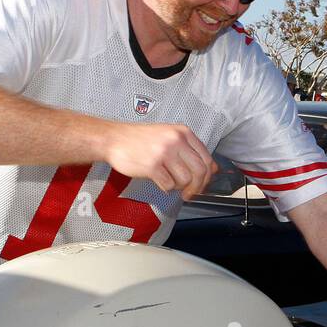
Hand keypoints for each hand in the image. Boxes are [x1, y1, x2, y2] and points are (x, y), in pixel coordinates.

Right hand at [104, 122, 219, 200]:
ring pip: (185, 180)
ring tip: (169, 182)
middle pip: (200, 171)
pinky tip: (158, 181)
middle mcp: (176, 140)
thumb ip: (190, 150)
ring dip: (179, 187)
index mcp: (183, 132)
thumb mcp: (169, 136)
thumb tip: (213, 169)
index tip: (202, 185)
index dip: (207, 176)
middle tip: (190, 194)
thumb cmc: (140, 140)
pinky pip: (169, 185)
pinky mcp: (152, 166)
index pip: (207, 158)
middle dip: (197, 187)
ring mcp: (164, 153)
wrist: (113, 139)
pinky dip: (165, 187)